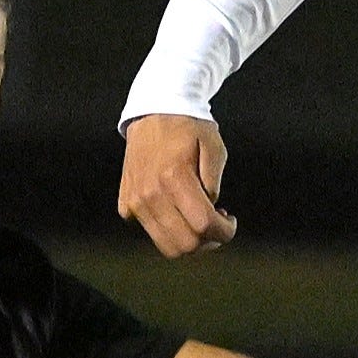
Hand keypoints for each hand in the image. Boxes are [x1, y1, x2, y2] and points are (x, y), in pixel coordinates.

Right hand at [117, 113, 235, 256]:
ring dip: (189, 240)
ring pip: (167, 245)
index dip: (225, 232)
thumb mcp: (215, 148)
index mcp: (174, 177)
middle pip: (185, 244)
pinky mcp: (126, 204)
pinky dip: (169, 229)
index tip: (230, 222)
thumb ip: (215, 184)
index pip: (203, 225)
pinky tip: (178, 210)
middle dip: (208, 241)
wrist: (153, 112)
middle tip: (216, 224)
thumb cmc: (187, 128)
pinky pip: (151, 232)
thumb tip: (210, 210)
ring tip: (198, 220)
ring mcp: (135, 201)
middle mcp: (151, 194)